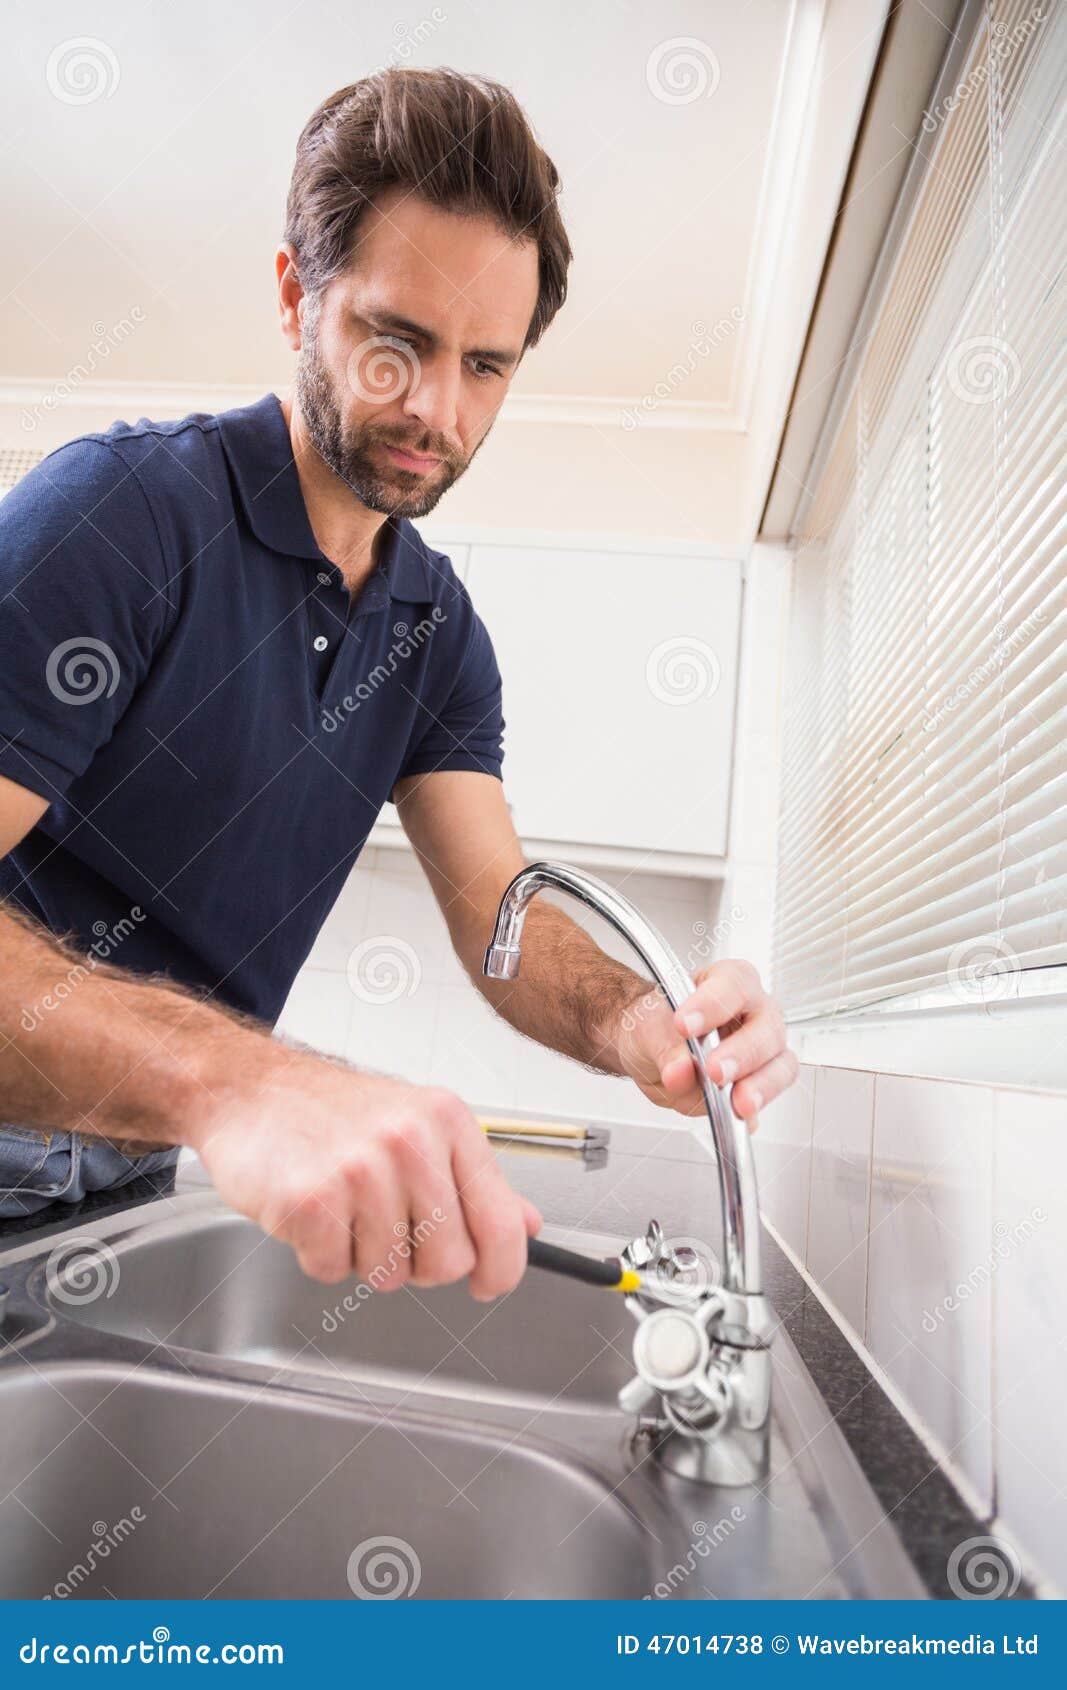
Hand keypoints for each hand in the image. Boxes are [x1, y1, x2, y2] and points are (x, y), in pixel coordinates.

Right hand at [190, 1057, 541, 1295]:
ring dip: (361, 1255)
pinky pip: (332, 1271)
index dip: (502, 1269)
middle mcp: (410, 1141)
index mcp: (446, 1121)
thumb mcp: (420, 1126)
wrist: (250, 1088)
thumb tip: (526, 1224)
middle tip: (386, 1227)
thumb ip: (475, 1181)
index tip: (491, 1283)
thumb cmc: (332, 1111)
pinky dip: (318, 1254)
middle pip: (448, 1263)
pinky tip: (312, 1212)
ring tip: (343, 1207)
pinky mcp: (310, 1199)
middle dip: (417, 1263)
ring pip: (389, 1275)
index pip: (500, 1221)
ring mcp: (359, 1169)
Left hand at [615, 959, 794, 1126]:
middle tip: (714, 1071)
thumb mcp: (648, 1027)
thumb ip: (663, 1046)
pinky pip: (768, 1096)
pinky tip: (737, 1117)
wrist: (651, 1050)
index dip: (712, 1004)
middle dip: (742, 1052)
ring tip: (737, 1102)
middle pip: (767, 1027)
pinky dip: (754, 1109)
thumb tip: (680, 1071)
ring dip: (760, 1085)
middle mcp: (754, 1012)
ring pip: (781, 1064)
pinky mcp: (760, 1084)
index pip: (733, 984)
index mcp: (728, 982)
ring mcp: (764, 1050)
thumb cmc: (658, 1024)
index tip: (685, 1025)